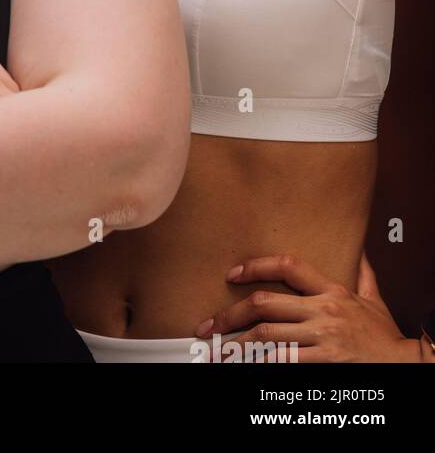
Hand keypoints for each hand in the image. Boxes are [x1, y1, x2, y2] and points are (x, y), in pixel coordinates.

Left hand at [198, 251, 415, 362]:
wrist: (408, 366)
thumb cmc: (386, 337)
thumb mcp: (374, 301)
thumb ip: (363, 275)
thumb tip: (360, 250)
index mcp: (332, 291)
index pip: (287, 266)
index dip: (255, 266)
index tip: (231, 274)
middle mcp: (323, 311)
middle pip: (265, 305)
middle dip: (232, 314)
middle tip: (209, 325)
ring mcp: (323, 338)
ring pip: (267, 336)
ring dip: (237, 343)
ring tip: (217, 350)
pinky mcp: (325, 362)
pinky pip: (284, 361)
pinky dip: (261, 363)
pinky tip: (245, 365)